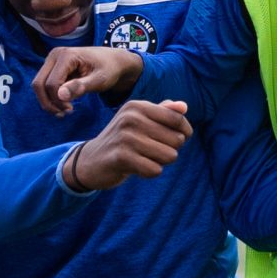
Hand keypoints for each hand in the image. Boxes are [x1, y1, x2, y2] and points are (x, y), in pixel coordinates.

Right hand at [32, 45, 144, 113]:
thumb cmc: (109, 69)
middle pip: (38, 84)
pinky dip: (50, 97)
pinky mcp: (52, 67)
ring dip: (48, 101)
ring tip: (64, 112)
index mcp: (66, 55)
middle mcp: (54, 55)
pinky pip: (44, 85)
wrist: (113, 61)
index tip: (71, 110)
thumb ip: (81, 87)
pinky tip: (64, 105)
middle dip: (48, 103)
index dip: (58, 101)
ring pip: (39, 85)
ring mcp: (52, 60)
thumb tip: (61, 95)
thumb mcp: (99, 80)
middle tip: (63, 114)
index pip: (52, 84)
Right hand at [70, 100, 190, 188]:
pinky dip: (151, 172)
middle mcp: (131, 118)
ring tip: (145, 158)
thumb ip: (163, 112)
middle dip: (171, 149)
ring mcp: (125, 137)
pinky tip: (138, 167)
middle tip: (152, 151)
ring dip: (161, 162)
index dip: (184, 132)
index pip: (177, 118)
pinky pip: (155, 170)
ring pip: (169, 156)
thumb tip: (184, 107)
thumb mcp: (140, 120)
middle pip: (177, 139)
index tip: (178, 139)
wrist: (91, 160)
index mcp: (137, 106)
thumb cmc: (123, 139)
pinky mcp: (121, 157)